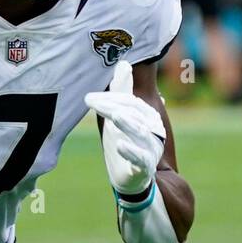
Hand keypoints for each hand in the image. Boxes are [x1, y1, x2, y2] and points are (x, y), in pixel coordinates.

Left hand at [84, 60, 165, 196]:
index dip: (111, 97)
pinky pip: (140, 159)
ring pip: (139, 133)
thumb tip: (123, 63)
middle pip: (133, 114)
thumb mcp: (119, 116)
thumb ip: (122, 92)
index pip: (130, 102)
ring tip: (114, 116)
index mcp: (148, 116)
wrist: (132, 179)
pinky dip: (130, 152)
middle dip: (112, 107)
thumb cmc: (125, 143)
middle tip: (90, 101)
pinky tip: (119, 145)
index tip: (88, 97)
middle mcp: (153, 130)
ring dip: (126, 124)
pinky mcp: (145, 167)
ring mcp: (151, 148)